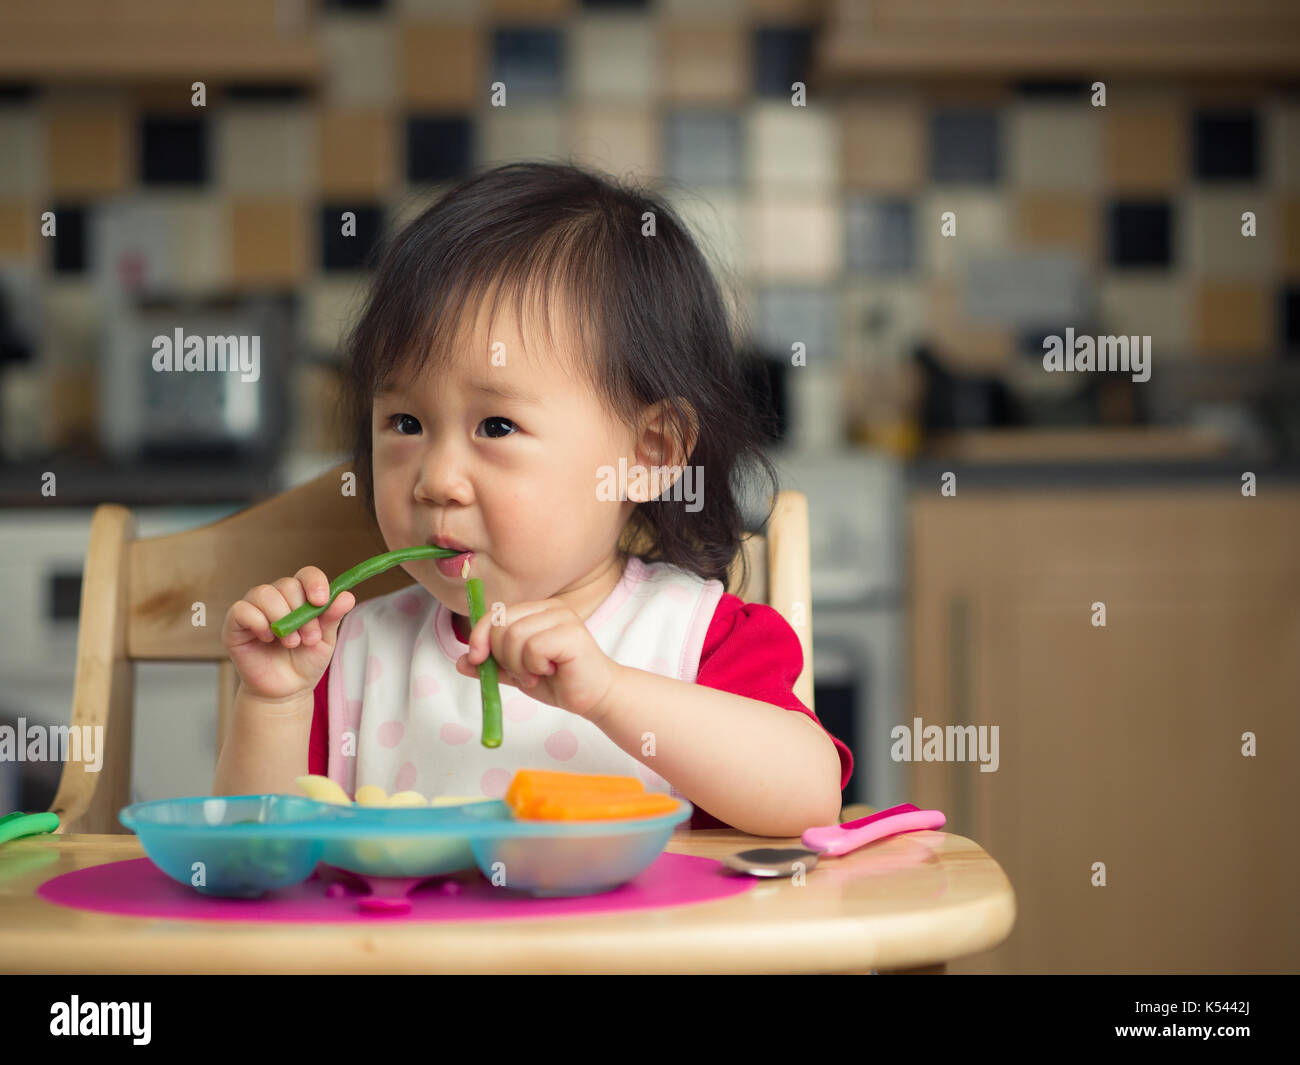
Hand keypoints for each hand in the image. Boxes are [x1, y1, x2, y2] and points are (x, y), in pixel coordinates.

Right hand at [223, 567, 355, 702]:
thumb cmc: (305, 662)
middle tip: (309, 638)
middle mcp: (276, 597)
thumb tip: (347, 595)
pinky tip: (267, 639)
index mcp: (300, 597)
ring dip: (281, 619)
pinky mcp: (235, 624)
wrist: (286, 691)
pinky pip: (241, 610)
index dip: (315, 583)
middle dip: (301, 612)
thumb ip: (332, 617)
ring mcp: (254, 609)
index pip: (306, 575)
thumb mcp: (325, 641)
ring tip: (292, 643)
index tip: (321, 601)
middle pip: (287, 585)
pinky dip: (258, 623)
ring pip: (264, 594)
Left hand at [455, 599, 620, 721]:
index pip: (494, 614)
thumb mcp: (516, 673)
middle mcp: (550, 608)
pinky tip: (552, 671)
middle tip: (523, 672)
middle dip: (502, 656)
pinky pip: (533, 647)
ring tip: (537, 674)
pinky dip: (534, 667)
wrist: (594, 697)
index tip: (475, 659)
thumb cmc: (559, 682)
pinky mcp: (572, 632)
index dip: (478, 636)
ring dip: (519, 665)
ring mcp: (562, 617)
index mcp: (536, 611)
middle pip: (500, 624)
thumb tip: (460, 662)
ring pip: (515, 636)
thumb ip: (491, 665)